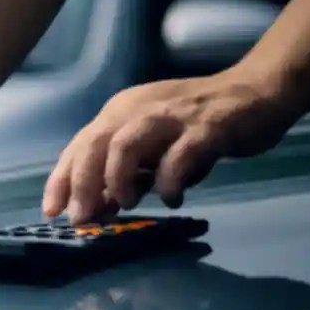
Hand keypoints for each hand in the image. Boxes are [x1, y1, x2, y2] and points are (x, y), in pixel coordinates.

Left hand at [43, 67, 295, 223]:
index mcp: (120, 112)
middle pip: (94, 145)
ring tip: (126, 204)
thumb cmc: (196, 124)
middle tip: (82, 218)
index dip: (62, 180)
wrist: (257, 92)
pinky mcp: (207, 128)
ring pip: (125, 145)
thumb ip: (126, 174)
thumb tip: (97, 208)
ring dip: (117, 180)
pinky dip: (168, 182)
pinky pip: (179, 157)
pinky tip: (172, 198)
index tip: (52, 211)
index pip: (79, 145)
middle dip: (81, 185)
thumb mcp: (153, 147)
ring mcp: (172, 116)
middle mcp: (138, 109)